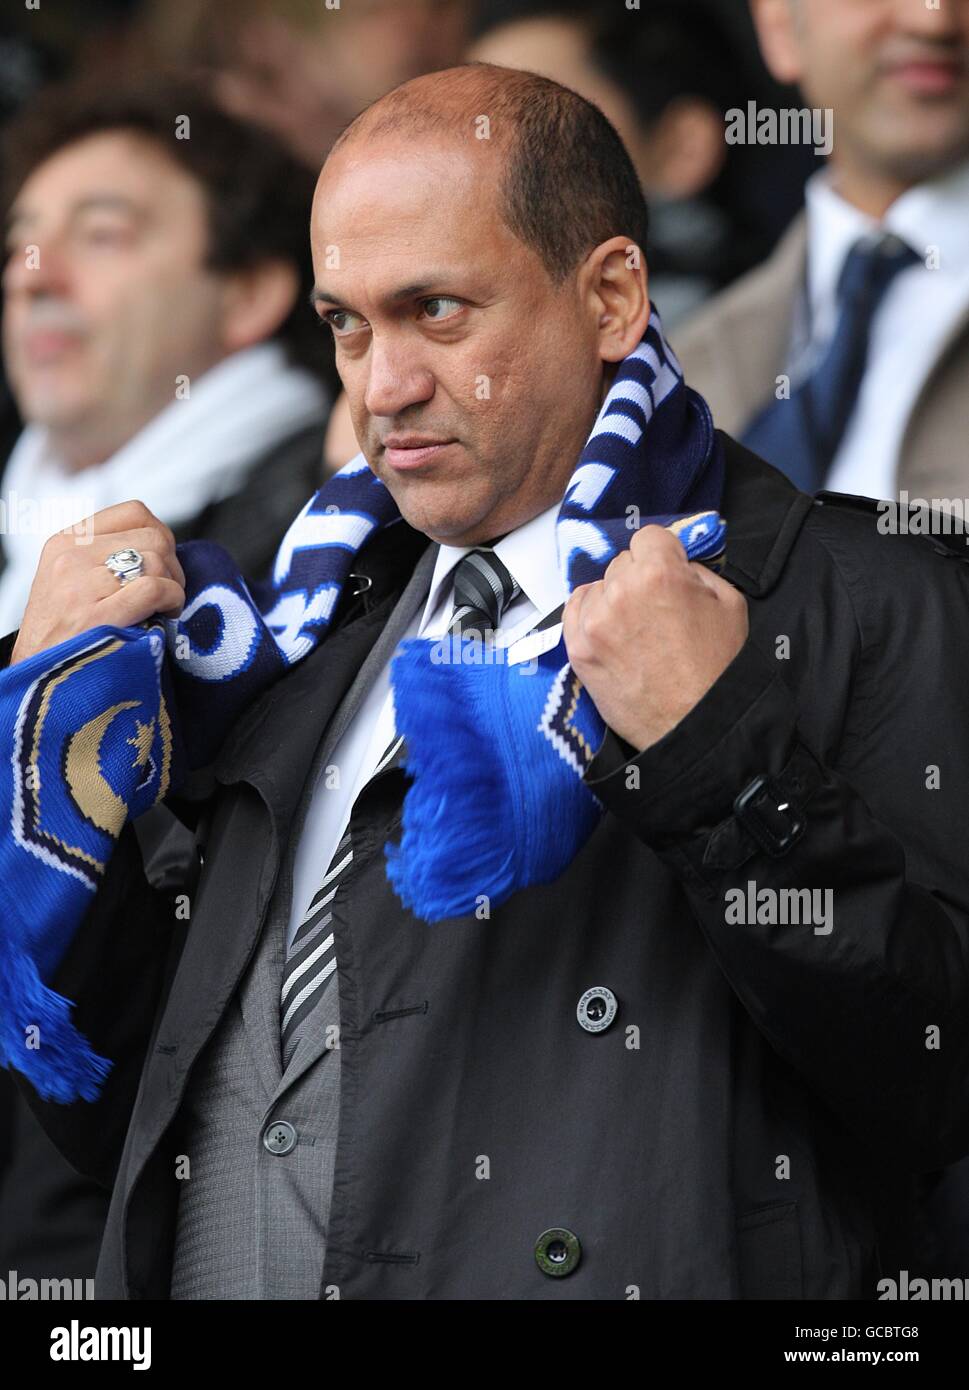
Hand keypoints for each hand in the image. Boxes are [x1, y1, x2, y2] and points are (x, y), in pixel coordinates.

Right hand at [9, 500, 185, 667]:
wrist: (36, 680)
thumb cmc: (63, 635)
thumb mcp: (69, 580)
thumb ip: (104, 556)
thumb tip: (160, 546)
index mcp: (65, 541)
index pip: (134, 512)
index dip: (161, 535)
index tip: (162, 563)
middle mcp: (70, 557)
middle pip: (155, 536)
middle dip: (173, 565)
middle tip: (168, 592)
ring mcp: (80, 585)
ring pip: (157, 560)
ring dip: (174, 586)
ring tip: (164, 607)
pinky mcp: (97, 616)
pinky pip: (155, 587)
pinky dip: (173, 600)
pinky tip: (165, 615)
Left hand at [562, 524, 747, 751]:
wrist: (697, 725)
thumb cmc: (718, 667)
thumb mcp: (729, 603)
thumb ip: (698, 571)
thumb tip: (676, 564)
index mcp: (661, 572)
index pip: (648, 537)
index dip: (662, 555)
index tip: (668, 574)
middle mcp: (622, 590)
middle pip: (622, 563)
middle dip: (638, 579)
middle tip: (656, 610)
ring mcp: (595, 621)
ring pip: (598, 588)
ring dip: (613, 600)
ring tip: (635, 631)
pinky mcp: (578, 649)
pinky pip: (574, 611)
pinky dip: (589, 616)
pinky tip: (609, 632)